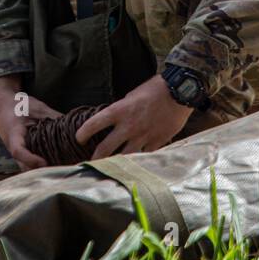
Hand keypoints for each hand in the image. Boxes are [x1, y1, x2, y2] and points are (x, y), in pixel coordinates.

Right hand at [0, 75, 61, 170]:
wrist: (1, 105)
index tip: (44, 163)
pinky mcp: (22, 155)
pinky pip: (31, 166)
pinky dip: (43, 167)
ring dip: (43, 171)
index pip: (18, 151)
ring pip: (28, 169)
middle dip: (42, 171)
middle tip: (61, 170)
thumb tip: (75, 127)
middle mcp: (13, 148)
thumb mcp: (37, 108)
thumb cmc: (18, 106)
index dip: (31, 160)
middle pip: (25, 167)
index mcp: (14, 135)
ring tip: (63, 169)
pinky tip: (59, 165)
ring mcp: (16, 154)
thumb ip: (54, 118)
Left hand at [76, 74, 193, 159]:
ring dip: (115, 164)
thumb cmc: (155, 89)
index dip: (84, 132)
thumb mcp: (132, 96)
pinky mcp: (156, 142)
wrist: (179, 92)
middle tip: (90, 163)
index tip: (78, 139)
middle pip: (106, 148)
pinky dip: (138, 160)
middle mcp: (129, 126)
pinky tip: (133, 166)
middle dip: (95, 158)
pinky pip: (144, 156)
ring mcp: (143, 136)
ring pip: (124, 157)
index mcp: (120, 110)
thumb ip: (122, 110)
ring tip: (108, 170)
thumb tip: (115, 121)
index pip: (95, 123)